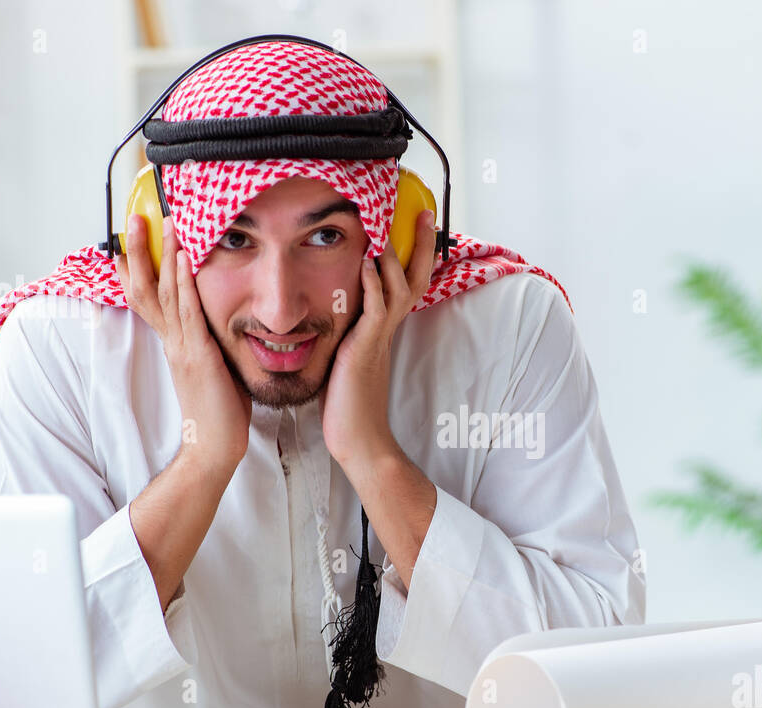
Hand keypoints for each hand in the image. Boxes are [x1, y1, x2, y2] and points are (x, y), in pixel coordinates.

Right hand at [115, 214, 252, 475]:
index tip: (129, 242)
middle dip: (140, 251)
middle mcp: (172, 341)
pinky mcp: (198, 354)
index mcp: (174, 344)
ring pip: (166, 292)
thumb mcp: (213, 369)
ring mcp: (182, 346)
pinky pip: (189, 311)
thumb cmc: (220, 414)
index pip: (148, 300)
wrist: (213, 447)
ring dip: (163, 255)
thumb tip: (221, 329)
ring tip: (163, 222)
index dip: (137, 270)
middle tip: (136, 217)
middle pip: (146, 288)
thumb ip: (211, 346)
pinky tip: (185, 258)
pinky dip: (185, 282)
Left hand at [322, 209, 437, 471]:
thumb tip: (335, 313)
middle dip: (421, 245)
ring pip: (397, 288)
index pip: (404, 284)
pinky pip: (375, 310)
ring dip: (396, 255)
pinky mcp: (366, 348)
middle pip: (414, 278)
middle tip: (426, 213)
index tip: (416, 226)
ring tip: (392, 224)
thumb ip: (348, 333)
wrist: (357, 438)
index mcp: (382, 329)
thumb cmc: (347, 404)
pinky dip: (373, 283)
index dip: (413, 255)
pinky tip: (368, 261)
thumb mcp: (347, 358)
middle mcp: (386, 329)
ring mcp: (379, 338)